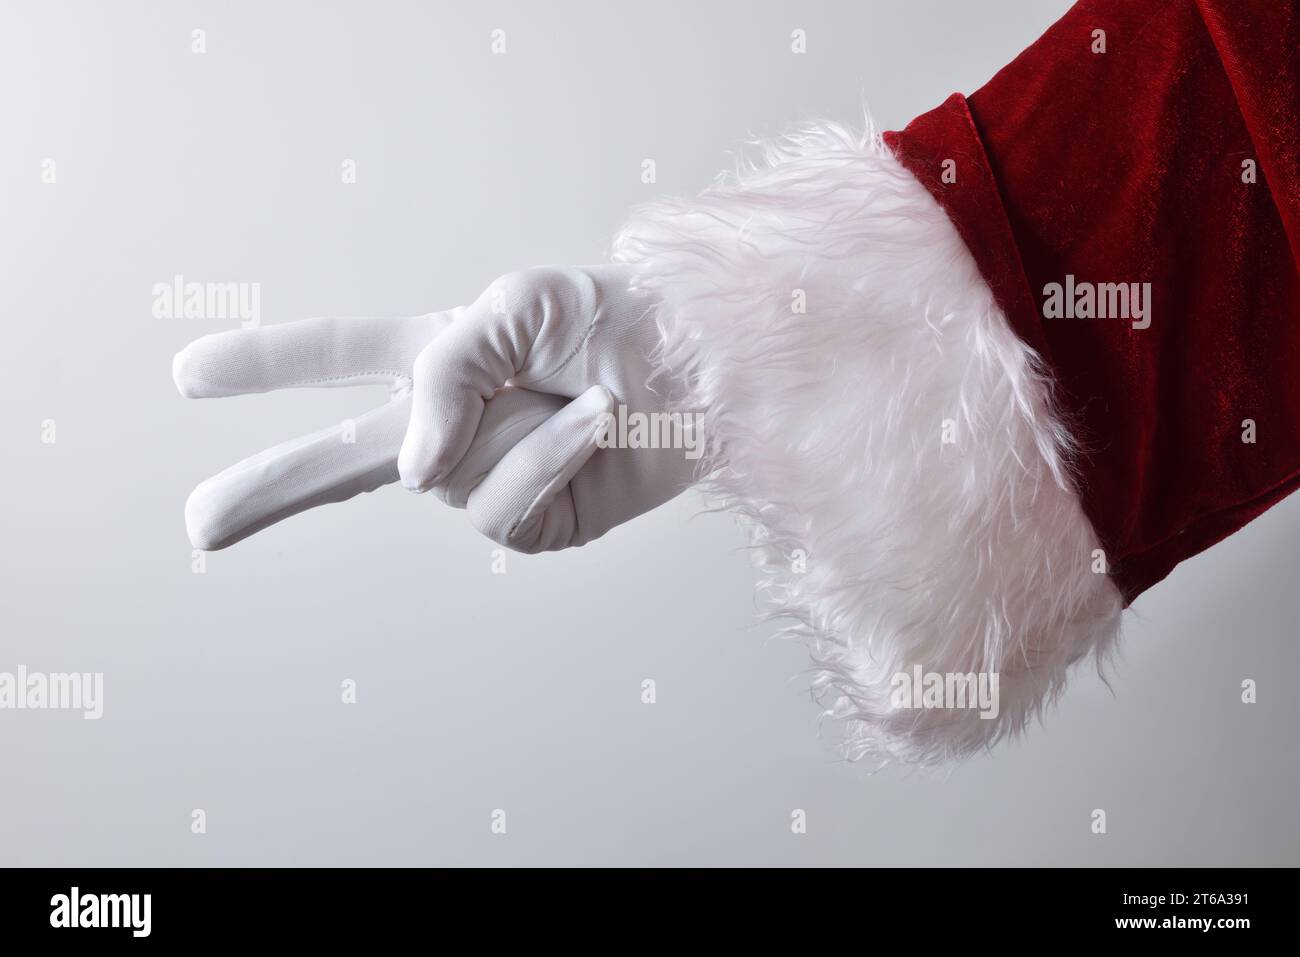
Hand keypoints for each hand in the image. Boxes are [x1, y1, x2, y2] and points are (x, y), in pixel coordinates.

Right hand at [173, 265, 697, 551]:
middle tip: (202, 524)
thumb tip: (407, 470)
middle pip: (342, 462)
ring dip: (514, 428)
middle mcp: (457, 426)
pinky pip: (504, 505)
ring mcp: (492, 478)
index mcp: (443, 359)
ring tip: (580, 391)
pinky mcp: (537, 523)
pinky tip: (593, 424)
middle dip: (274, 486)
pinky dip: (549, 458)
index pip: (339, 360)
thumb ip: (441, 371)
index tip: (191, 376)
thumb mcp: (515, 306)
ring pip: (445, 477)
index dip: (268, 365)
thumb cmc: (621, 320)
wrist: (711, 363)